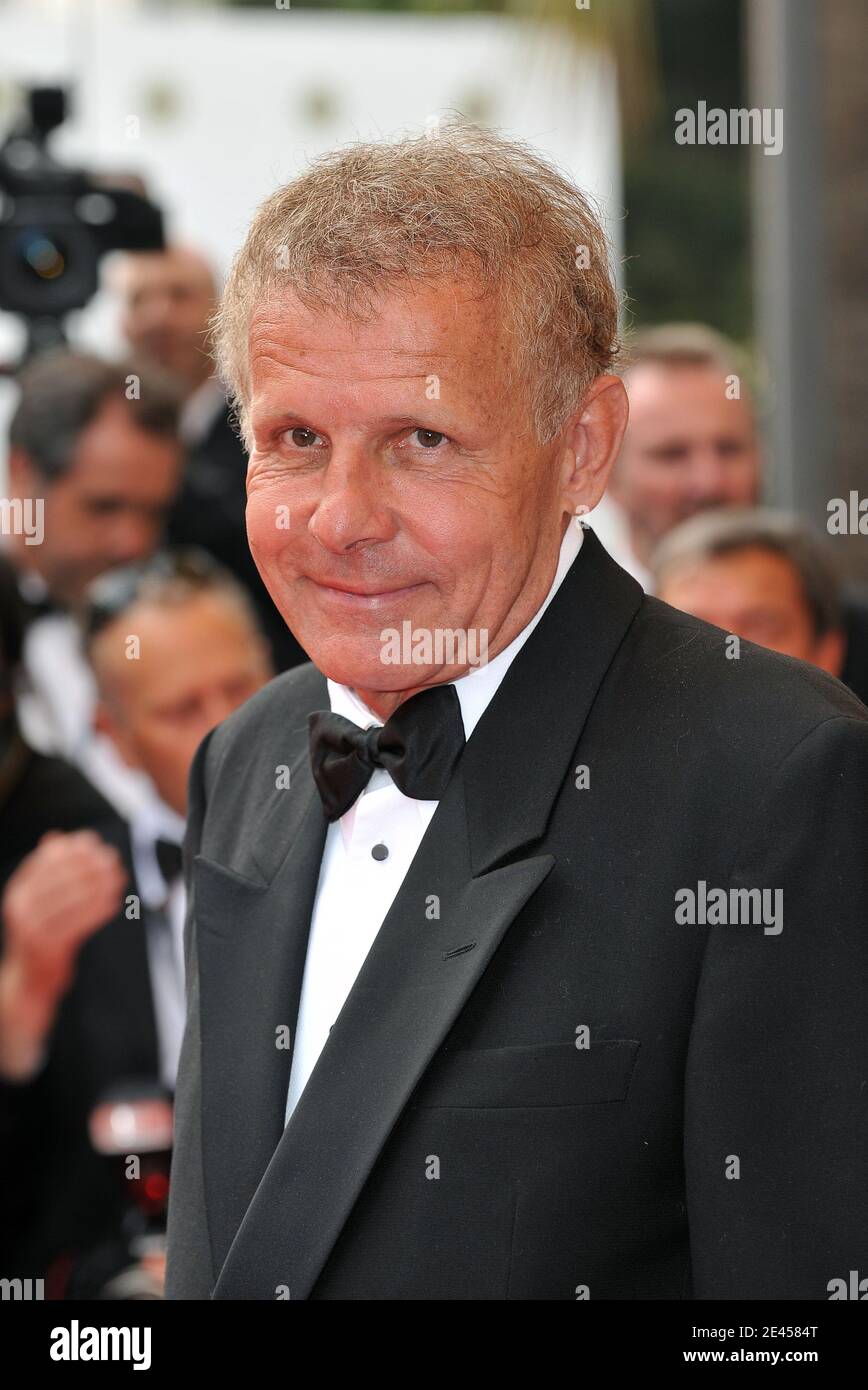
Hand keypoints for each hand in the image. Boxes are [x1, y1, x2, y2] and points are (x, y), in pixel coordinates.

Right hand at [0, 831, 126, 1075]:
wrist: (28, 982)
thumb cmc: (40, 933)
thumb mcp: (37, 901)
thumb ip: (47, 871)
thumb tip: (56, 836)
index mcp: (17, 891)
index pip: (45, 861)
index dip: (72, 849)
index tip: (96, 843)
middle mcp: (19, 908)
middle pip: (61, 878)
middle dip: (91, 866)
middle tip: (113, 859)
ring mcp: (31, 930)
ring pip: (73, 899)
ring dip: (100, 886)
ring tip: (119, 878)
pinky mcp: (48, 948)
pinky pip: (79, 924)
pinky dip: (98, 910)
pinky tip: (115, 902)